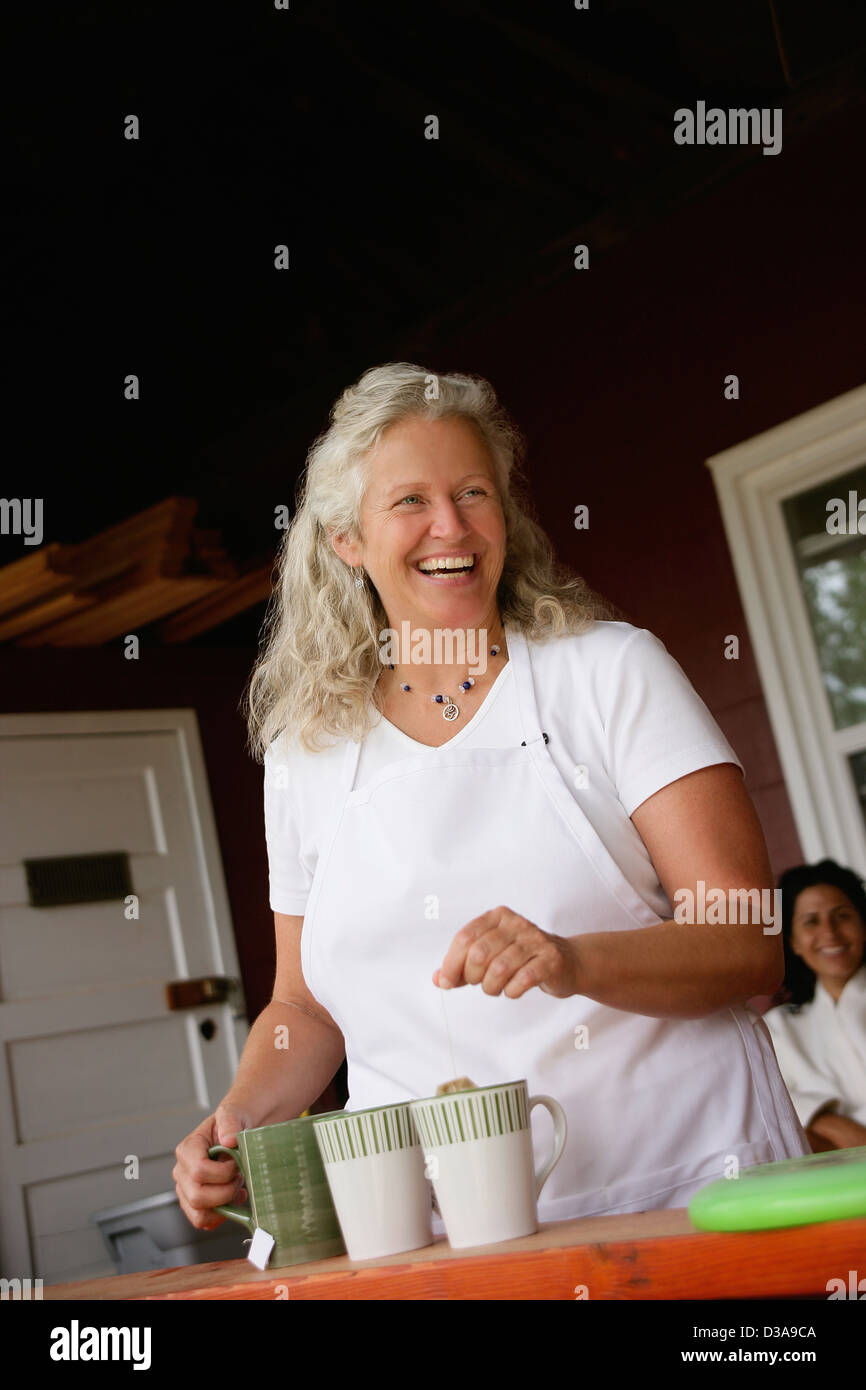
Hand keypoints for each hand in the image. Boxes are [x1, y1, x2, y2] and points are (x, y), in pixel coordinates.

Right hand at [173, 1101, 252, 1230]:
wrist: (240, 1130)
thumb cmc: (235, 1121)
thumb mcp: (234, 1113)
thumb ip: (230, 1121)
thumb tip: (229, 1140)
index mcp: (188, 1149)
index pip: (199, 1172)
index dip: (223, 1173)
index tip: (237, 1164)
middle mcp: (182, 1171)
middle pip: (197, 1197)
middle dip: (225, 1192)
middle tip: (239, 1177)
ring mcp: (187, 1189)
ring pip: (199, 1215)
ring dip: (224, 1206)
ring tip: (236, 1187)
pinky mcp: (197, 1203)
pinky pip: (205, 1221)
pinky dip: (223, 1215)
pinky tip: (235, 1197)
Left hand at [433, 905, 578, 999]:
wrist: (568, 961)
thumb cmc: (522, 958)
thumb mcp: (490, 955)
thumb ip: (462, 965)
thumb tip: (438, 979)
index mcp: (497, 916)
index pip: (464, 937)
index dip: (450, 963)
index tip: (446, 981)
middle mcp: (516, 923)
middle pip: (479, 953)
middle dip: (472, 976)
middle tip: (478, 983)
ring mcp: (535, 940)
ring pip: (499, 969)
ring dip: (491, 987)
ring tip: (496, 988)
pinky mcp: (550, 959)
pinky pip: (523, 979)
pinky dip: (512, 991)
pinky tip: (513, 989)